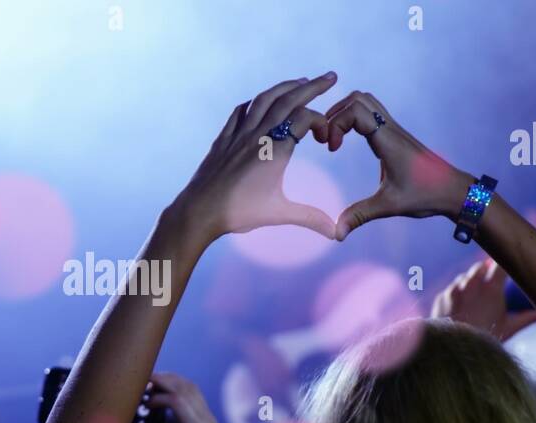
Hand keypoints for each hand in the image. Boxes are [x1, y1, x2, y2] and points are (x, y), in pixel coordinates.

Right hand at [126, 373, 221, 422]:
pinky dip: (178, 383)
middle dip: (162, 381)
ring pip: (190, 386)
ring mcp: (207, 412)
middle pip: (184, 387)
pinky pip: (194, 390)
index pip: (177, 401)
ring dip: (170, 380)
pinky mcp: (207, 412)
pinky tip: (166, 388)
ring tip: (152, 382)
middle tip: (143, 382)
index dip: (159, 397)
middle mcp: (204, 416)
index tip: (146, 405)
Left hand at [167, 72, 337, 243]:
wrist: (199, 211)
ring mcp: (238, 134)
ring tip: (300, 82)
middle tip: (330, 76)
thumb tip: (335, 232)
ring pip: (264, 99)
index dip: (321, 122)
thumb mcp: (279, 213)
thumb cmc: (238, 213)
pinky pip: (241, 111)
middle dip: (312, 86)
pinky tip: (261, 101)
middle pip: (288, 100)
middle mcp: (258, 135)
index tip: (326, 138)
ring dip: (285, 87)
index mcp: (275, 150)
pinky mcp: (223, 139)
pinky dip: (256, 101)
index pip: (304, 119)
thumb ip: (309, 217)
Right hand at [324, 91, 471, 239]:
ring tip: (334, 138)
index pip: (357, 111)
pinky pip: (372, 113)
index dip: (336, 124)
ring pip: (365, 101)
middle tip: (328, 140)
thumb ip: (359, 215)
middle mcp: (391, 129)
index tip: (332, 149)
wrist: (454, 190)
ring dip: (344, 113)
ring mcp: (394, 129)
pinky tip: (348, 141)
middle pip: (358, 98)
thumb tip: (336, 233)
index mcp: (388, 141)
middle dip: (335, 114)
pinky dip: (354, 118)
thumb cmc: (426, 195)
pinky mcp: (395, 135)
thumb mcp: (389, 206)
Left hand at [430, 260, 535, 340]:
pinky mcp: (442, 296)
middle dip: (486, 270)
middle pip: (480, 267)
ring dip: (470, 281)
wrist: (454, 349)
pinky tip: (461, 304)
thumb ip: (527, 317)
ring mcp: (454, 289)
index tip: (508, 266)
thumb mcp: (509, 328)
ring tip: (476, 295)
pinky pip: (451, 288)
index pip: (500, 265)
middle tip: (491, 279)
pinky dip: (456, 292)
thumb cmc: (485, 338)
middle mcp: (471, 285)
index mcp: (491, 289)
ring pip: (464, 277)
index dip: (504, 265)